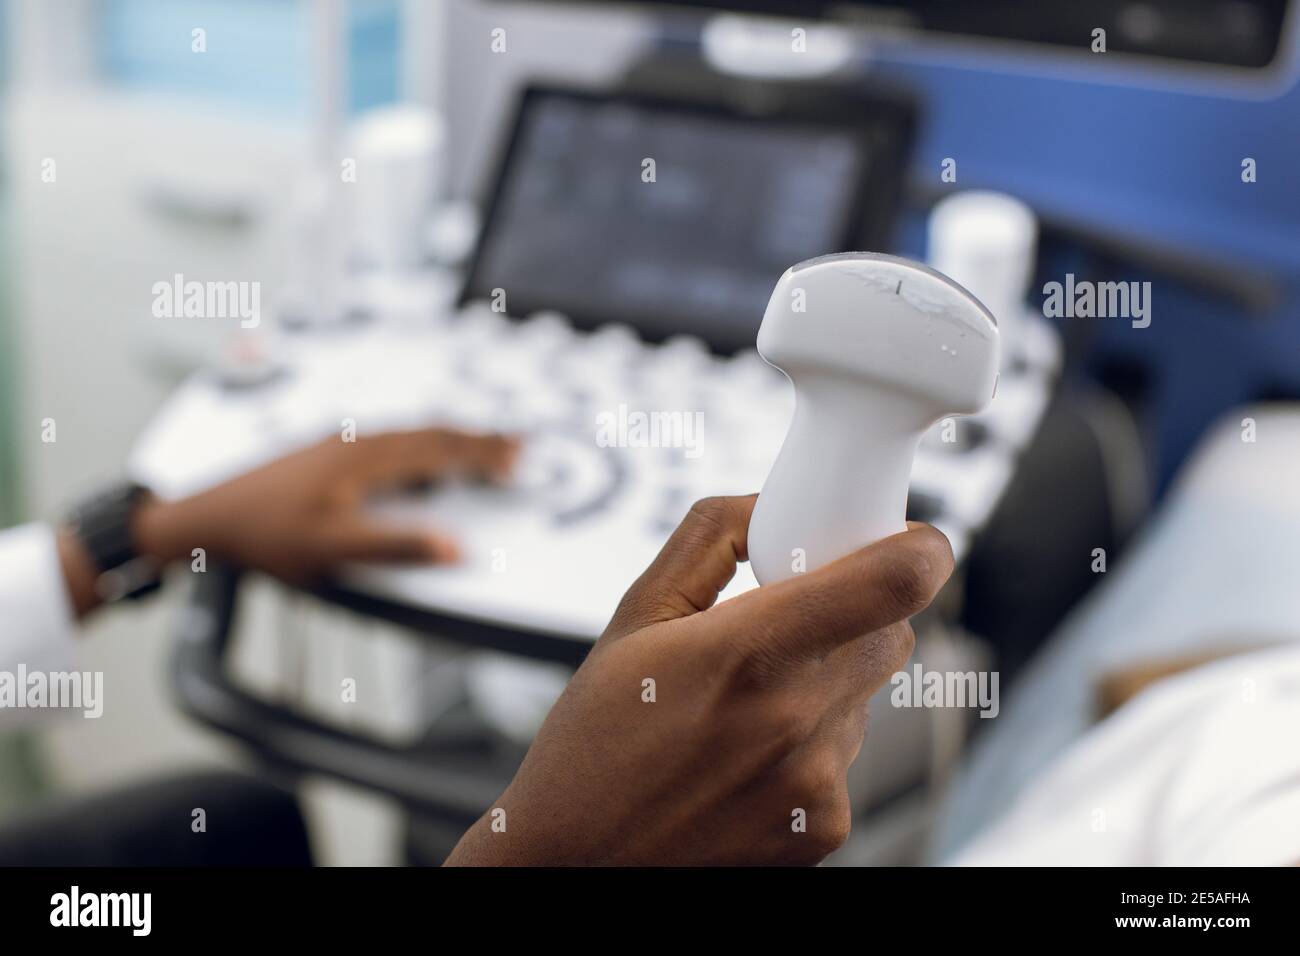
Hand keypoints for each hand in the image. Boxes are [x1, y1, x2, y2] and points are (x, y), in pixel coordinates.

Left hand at [128, 427, 517, 586]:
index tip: (518, 458)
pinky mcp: (325, 451)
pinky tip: (418, 457)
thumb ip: (397, 547)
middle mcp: (355, 440)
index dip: (482, 454)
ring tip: (478, 449)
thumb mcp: (334, 550)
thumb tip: (456, 548)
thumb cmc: (266, 536)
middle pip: (430, 432)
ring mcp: (339, 442)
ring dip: (449, 440)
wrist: (203, 517)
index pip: (439, 448)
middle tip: (516, 447)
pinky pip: (389, 438)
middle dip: (476, 440)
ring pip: (409, 432)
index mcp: (365, 457)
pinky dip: (420, 444)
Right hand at [445, 494, 952, 865]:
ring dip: (827, 685)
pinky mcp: (825, 830)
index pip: (894, 584)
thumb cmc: (593, 743)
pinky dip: (812, 746)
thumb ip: (709, 540)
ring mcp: (817, 783)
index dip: (920, 550)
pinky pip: (847, 759)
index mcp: (748, 651)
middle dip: (856, 615)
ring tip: (743, 712)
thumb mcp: (633, 617)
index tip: (912, 541)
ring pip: (865, 698)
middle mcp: (795, 720)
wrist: (576, 862)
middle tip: (794, 624)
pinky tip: (747, 761)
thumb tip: (769, 504)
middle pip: (890, 635)